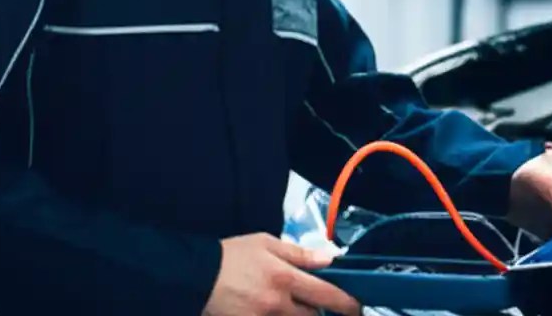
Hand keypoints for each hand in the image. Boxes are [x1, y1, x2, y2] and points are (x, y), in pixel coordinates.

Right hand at [202, 233, 360, 315]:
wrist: (196, 276)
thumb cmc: (232, 256)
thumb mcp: (266, 243)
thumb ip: (300, 254)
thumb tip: (329, 258)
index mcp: (285, 278)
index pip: (326, 295)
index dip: (346, 303)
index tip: (355, 306)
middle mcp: (277, 303)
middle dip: (318, 310)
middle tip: (315, 301)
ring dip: (298, 314)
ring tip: (287, 302)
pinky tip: (273, 308)